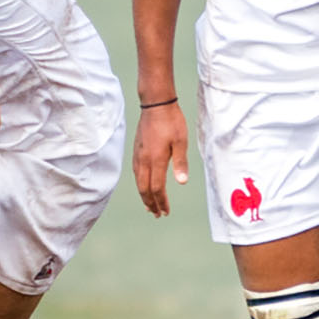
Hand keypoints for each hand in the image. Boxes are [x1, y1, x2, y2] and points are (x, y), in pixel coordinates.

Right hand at [131, 100, 189, 217]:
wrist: (155, 104)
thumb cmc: (171, 122)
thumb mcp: (181, 142)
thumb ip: (180, 163)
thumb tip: (181, 182)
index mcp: (156, 159)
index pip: (157, 187)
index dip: (161, 201)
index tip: (166, 211)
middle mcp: (144, 160)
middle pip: (144, 188)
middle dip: (150, 203)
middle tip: (157, 214)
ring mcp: (138, 155)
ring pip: (138, 181)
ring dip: (144, 195)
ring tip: (149, 205)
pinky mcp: (137, 150)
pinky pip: (136, 173)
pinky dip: (140, 184)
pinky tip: (144, 185)